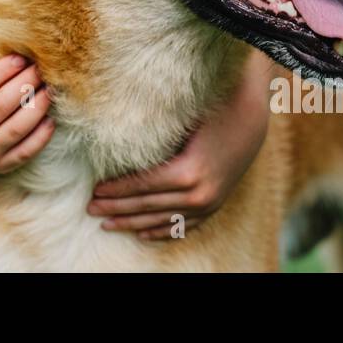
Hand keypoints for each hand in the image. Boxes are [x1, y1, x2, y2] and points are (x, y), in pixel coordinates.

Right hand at [0, 28, 54, 175]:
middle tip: (41, 69)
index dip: (3, 70)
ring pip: (18, 128)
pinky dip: (42, 135)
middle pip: (2, 105)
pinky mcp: (0, 166)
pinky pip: (26, 151)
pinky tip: (51, 118)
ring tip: (49, 89)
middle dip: (26, 84)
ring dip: (38, 106)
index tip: (21, 57)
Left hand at [87, 55, 271, 239]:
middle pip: (147, 206)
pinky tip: (143, 233)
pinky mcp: (215, 204)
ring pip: (163, 220)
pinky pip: (184, 225)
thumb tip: (113, 142)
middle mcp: (198, 193)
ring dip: (133, 223)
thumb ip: (153, 138)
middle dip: (116, 209)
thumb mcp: (181, 121)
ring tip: (107, 224)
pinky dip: (162, 230)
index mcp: (187, 172)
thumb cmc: (213, 109)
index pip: (141, 186)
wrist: (252, 115)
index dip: (115, 190)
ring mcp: (209, 203)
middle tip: (90, 209)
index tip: (94, 191)